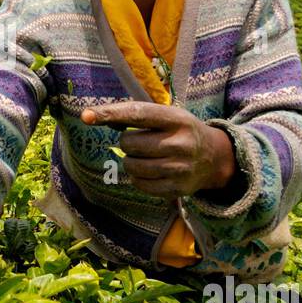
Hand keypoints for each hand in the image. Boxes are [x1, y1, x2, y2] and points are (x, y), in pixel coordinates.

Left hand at [82, 101, 236, 199]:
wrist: (215, 158)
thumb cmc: (181, 132)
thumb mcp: (167, 116)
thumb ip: (136, 115)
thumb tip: (94, 116)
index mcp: (176, 119)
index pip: (137, 114)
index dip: (110, 114)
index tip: (86, 115)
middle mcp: (180, 143)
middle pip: (129, 144)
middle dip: (127, 143)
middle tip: (142, 142)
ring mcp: (179, 168)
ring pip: (132, 166)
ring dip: (131, 161)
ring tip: (147, 157)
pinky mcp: (177, 188)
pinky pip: (140, 184)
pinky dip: (138, 178)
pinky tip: (151, 171)